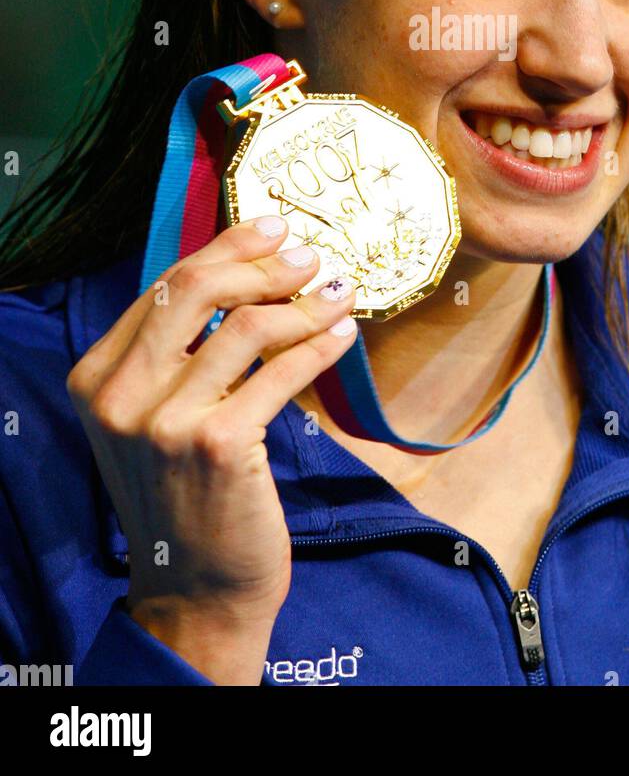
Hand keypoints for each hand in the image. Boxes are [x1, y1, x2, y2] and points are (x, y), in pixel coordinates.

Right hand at [66, 217, 357, 682]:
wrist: (196, 588)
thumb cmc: (187, 493)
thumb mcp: (158, 417)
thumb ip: (181, 351)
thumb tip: (250, 270)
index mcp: (97, 376)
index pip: (168, 285)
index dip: (227, 249)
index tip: (273, 229)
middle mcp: (119, 395)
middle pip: (199, 289)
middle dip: (263, 263)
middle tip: (310, 256)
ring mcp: (165, 422)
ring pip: (246, 325)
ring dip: (304, 303)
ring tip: (338, 295)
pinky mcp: (217, 445)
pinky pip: (281, 372)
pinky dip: (319, 346)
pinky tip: (342, 337)